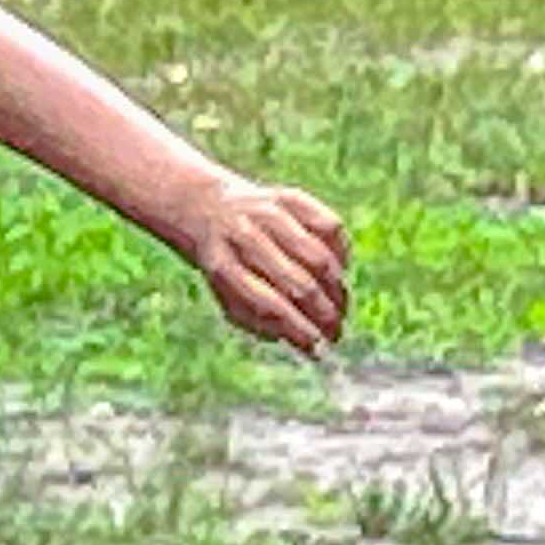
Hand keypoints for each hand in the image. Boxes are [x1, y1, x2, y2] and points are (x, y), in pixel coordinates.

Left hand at [189, 177, 350, 357]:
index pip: (267, 302)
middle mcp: (244, 236)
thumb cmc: (224, 263)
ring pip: (317, 255)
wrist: (203, 205)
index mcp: (222, 265)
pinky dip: (341, 251)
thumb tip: (310, 348)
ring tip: (340, 306)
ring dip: (336, 288)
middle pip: (296, 281)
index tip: (318, 347)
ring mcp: (267, 212)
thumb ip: (262, 322)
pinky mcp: (287, 196)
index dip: (299, 327)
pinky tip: (339, 269)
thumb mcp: (227, 295)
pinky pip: (328, 224)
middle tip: (336, 331)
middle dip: (323, 313)